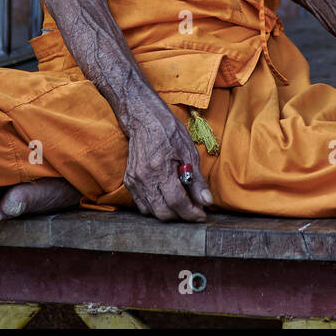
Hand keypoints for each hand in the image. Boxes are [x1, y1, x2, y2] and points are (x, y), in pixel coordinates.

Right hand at [122, 99, 213, 220]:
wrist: (144, 119)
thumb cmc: (169, 132)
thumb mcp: (189, 152)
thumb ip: (197, 180)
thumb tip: (206, 201)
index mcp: (160, 168)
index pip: (176, 201)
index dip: (191, 212)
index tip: (202, 214)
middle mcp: (144, 177)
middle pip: (163, 212)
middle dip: (181, 215)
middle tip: (194, 208)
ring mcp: (134, 181)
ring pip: (151, 211)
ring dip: (168, 212)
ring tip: (181, 202)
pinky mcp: (129, 181)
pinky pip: (142, 205)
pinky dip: (155, 206)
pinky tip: (166, 197)